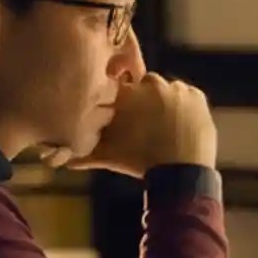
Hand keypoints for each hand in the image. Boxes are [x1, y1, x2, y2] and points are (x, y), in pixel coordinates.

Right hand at [45, 73, 216, 176]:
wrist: (182, 172)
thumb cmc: (141, 163)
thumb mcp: (110, 158)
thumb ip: (85, 154)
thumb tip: (61, 161)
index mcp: (127, 94)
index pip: (119, 88)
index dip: (122, 100)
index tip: (125, 113)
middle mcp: (151, 84)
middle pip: (143, 85)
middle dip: (143, 100)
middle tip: (145, 122)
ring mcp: (176, 88)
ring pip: (166, 90)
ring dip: (164, 102)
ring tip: (164, 125)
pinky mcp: (197, 95)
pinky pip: (187, 95)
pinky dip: (184, 106)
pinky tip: (180, 124)